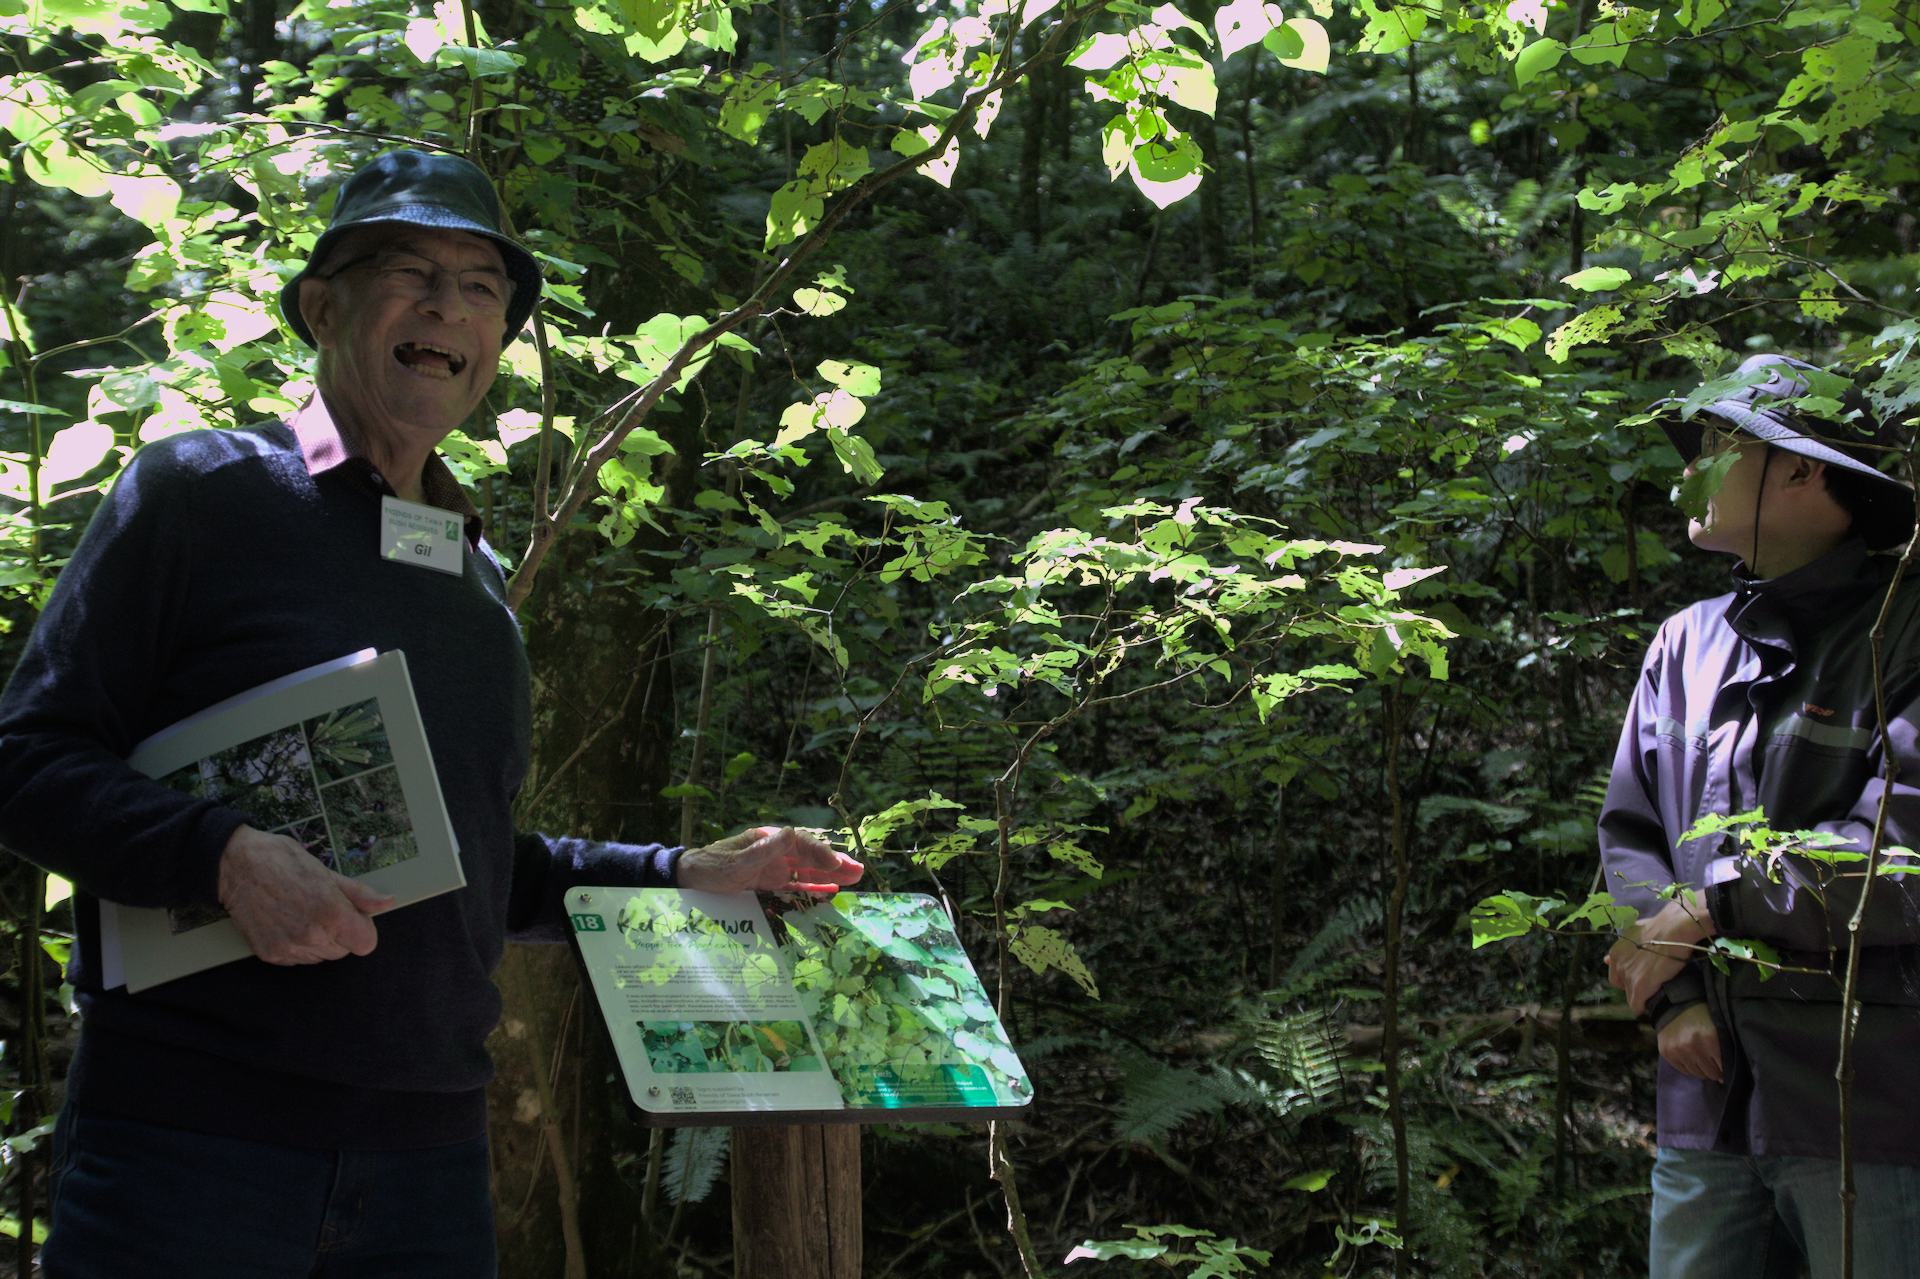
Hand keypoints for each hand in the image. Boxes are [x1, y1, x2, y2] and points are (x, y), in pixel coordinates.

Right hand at [216, 825, 394, 964]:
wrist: (236, 865)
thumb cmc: (281, 861)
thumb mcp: (326, 872)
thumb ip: (359, 894)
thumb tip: (387, 902)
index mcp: (330, 914)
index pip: (366, 943)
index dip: (362, 928)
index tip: (352, 915)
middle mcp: (311, 936)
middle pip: (343, 950)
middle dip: (340, 932)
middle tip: (322, 907)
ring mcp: (288, 948)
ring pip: (321, 956)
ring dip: (319, 940)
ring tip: (303, 912)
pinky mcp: (270, 954)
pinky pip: (298, 958)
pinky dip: (298, 945)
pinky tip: (288, 921)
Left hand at [676, 826, 863, 894]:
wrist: (691, 879)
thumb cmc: (710, 866)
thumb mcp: (735, 860)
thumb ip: (762, 850)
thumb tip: (789, 833)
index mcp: (768, 839)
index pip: (800, 842)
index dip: (820, 852)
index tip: (835, 864)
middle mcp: (775, 851)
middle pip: (810, 855)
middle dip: (835, 862)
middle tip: (859, 871)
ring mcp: (775, 867)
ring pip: (809, 870)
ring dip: (831, 874)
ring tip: (855, 879)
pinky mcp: (771, 882)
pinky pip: (797, 883)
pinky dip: (814, 886)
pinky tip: (831, 890)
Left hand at [1604, 895, 1715, 1014]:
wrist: (1674, 929)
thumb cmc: (1661, 927)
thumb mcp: (1636, 933)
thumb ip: (1624, 946)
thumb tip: (1607, 959)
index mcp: (1616, 952)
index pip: (1616, 973)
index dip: (1629, 976)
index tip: (1642, 976)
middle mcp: (1618, 964)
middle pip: (1622, 985)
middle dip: (1633, 987)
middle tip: (1651, 984)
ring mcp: (1628, 976)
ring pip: (1630, 996)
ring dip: (1642, 997)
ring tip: (1657, 995)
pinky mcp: (1640, 987)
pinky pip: (1637, 1005)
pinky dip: (1644, 1007)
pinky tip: (1654, 1006)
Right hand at [1657, 1002, 1723, 1082]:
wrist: (1674, 1005)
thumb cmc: (1702, 1016)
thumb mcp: (1718, 1028)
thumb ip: (1723, 1049)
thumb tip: (1723, 1078)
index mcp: (1710, 1039)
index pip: (1723, 1068)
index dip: (1726, 1069)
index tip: (1725, 1067)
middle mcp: (1692, 1046)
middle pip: (1710, 1073)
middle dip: (1714, 1070)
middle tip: (1714, 1063)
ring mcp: (1677, 1050)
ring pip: (1696, 1073)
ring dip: (1701, 1070)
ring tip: (1702, 1061)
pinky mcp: (1666, 1052)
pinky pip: (1682, 1070)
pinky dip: (1689, 1067)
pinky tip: (1691, 1059)